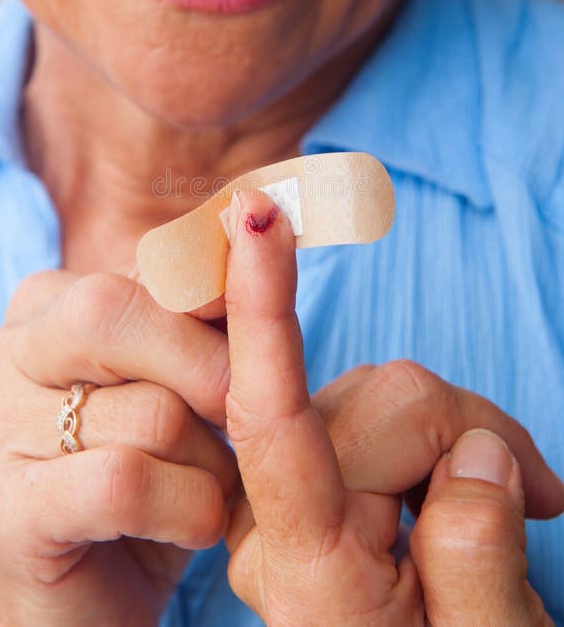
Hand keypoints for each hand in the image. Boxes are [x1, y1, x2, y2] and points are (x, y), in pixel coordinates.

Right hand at [0, 269, 237, 625]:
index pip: (148, 264)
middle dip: (211, 368)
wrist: (91, 592)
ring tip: (211, 487)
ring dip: (210, 461)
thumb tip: (263, 224)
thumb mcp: (180, 378)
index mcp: (47, 305)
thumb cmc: (152, 471)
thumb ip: (204, 309)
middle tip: (244, 415)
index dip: (221, 294)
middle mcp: (6, 353)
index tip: (262, 325)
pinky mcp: (4, 509)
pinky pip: (125, 480)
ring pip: (147, 409)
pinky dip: (185, 506)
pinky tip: (193, 524)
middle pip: (121, 312)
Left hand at [222, 191, 563, 625]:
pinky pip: (379, 408)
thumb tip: (474, 451)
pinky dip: (438, 432)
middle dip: (466, 428)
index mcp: (307, 569)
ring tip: (508, 501)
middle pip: (376, 397)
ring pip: (384, 393)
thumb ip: (479, 553)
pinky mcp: (308, 480)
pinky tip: (463, 483)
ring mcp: (288, 498)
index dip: (265, 310)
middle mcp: (274, 523)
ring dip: (456, 431)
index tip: (255, 221)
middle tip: (538, 496)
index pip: (274, 420)